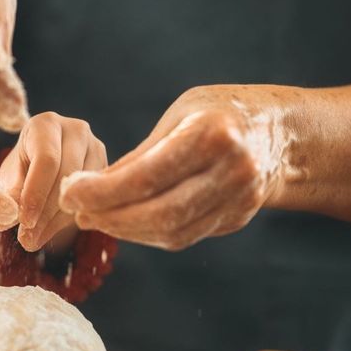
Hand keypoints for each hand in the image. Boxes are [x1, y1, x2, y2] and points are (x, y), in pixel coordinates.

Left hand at [0, 113, 107, 251]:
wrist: (40, 165)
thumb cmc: (21, 168)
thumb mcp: (10, 178)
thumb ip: (8, 196)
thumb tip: (2, 220)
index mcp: (46, 124)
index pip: (46, 160)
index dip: (36, 194)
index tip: (24, 221)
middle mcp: (76, 129)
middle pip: (67, 175)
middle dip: (46, 211)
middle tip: (27, 238)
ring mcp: (96, 148)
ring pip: (82, 189)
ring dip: (57, 221)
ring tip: (34, 239)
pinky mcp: (108, 168)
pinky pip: (93, 198)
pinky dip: (71, 219)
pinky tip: (51, 231)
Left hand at [59, 86, 291, 249]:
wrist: (281, 133)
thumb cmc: (219, 113)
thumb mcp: (180, 115)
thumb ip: (141, 154)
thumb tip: (88, 189)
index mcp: (212, 134)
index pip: (146, 176)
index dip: (101, 191)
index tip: (68, 192)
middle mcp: (231, 170)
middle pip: (159, 212)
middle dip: (109, 217)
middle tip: (76, 212)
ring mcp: (240, 199)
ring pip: (171, 232)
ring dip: (125, 231)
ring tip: (93, 218)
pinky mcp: (238, 218)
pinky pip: (184, 236)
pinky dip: (148, 234)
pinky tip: (124, 224)